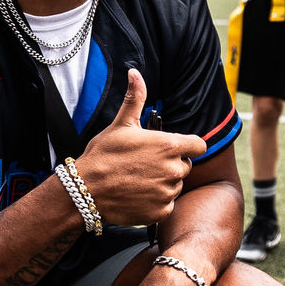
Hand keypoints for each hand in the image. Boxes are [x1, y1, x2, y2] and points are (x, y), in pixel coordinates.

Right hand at [75, 70, 206, 227]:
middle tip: (145, 165)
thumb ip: (135, 99)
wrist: (86, 190)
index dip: (187, 146)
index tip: (172, 149)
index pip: (198, 146)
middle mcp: (173, 170)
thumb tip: (134, 73)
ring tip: (138, 180)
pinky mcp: (160, 212)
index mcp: (169, 146)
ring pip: (175, 186)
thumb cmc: (103, 155)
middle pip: (185, 167)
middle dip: (170, 165)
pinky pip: (166, 206)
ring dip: (162, 184)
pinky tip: (137, 195)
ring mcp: (168, 193)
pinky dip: (155, 203)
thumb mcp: (121, 124)